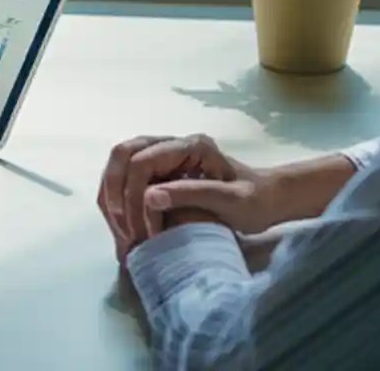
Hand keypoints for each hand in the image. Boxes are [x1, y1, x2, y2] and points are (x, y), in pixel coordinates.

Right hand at [97, 134, 275, 259]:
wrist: (266, 200)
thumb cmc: (255, 200)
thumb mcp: (232, 201)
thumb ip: (191, 195)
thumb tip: (148, 197)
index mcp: (190, 146)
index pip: (142, 160)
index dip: (134, 196)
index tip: (143, 232)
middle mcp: (170, 144)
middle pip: (121, 155)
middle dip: (115, 194)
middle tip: (125, 232)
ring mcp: (161, 156)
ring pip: (117, 167)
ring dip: (112, 201)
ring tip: (124, 236)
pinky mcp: (156, 172)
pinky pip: (123, 181)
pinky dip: (117, 205)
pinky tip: (125, 229)